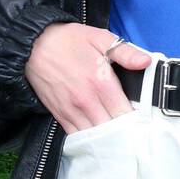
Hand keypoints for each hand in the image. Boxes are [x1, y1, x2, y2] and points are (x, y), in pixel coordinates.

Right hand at [24, 24, 152, 134]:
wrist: (34, 46)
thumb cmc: (70, 41)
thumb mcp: (100, 38)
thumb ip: (125, 52)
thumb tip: (145, 62)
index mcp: (101, 83)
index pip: (125, 114)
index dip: (137, 121)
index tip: (144, 122)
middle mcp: (87, 102)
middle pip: (111, 130)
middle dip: (125, 133)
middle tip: (134, 133)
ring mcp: (71, 111)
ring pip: (94, 138)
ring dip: (107, 139)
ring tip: (118, 138)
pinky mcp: (59, 115)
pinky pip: (77, 136)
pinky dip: (88, 139)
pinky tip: (98, 137)